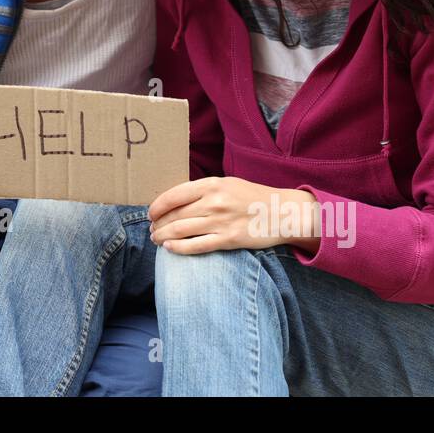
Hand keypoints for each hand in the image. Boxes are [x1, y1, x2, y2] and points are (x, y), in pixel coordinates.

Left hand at [148, 177, 315, 253]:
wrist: (282, 212)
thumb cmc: (252, 197)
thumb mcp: (227, 184)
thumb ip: (203, 190)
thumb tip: (175, 200)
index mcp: (212, 185)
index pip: (174, 195)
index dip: (157, 206)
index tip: (150, 213)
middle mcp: (214, 202)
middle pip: (175, 215)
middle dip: (158, 224)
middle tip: (151, 229)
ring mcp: (221, 221)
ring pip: (181, 231)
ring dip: (163, 236)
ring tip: (156, 239)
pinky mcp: (228, 240)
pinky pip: (196, 246)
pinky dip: (179, 248)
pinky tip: (169, 248)